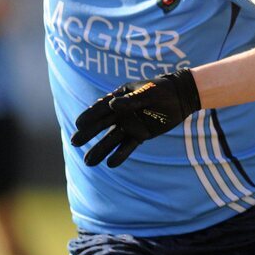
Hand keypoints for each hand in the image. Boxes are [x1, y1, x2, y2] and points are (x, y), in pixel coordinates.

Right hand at [70, 69, 200, 167]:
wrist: (180, 97)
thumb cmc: (163, 90)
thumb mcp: (149, 92)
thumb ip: (132, 100)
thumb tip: (112, 104)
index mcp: (120, 98)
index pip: (102, 107)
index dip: (90, 115)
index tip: (78, 124)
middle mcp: (122, 113)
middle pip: (102, 125)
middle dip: (89, 134)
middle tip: (74, 142)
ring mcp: (130, 125)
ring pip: (112, 139)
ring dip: (100, 149)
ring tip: (88, 163)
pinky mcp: (140, 135)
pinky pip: (128, 146)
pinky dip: (120, 154)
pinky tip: (110, 164)